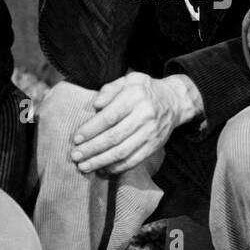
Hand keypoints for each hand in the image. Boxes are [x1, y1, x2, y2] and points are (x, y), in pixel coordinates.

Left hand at [69, 72, 200, 173]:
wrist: (174, 101)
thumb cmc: (145, 90)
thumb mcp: (128, 80)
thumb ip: (109, 90)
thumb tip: (96, 105)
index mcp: (135, 96)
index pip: (110, 116)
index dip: (91, 129)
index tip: (76, 138)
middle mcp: (145, 115)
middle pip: (114, 137)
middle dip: (92, 149)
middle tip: (75, 156)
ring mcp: (151, 133)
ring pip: (122, 152)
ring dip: (101, 161)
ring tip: (85, 166)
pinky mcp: (154, 146)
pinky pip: (133, 160)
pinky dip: (117, 168)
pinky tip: (102, 170)